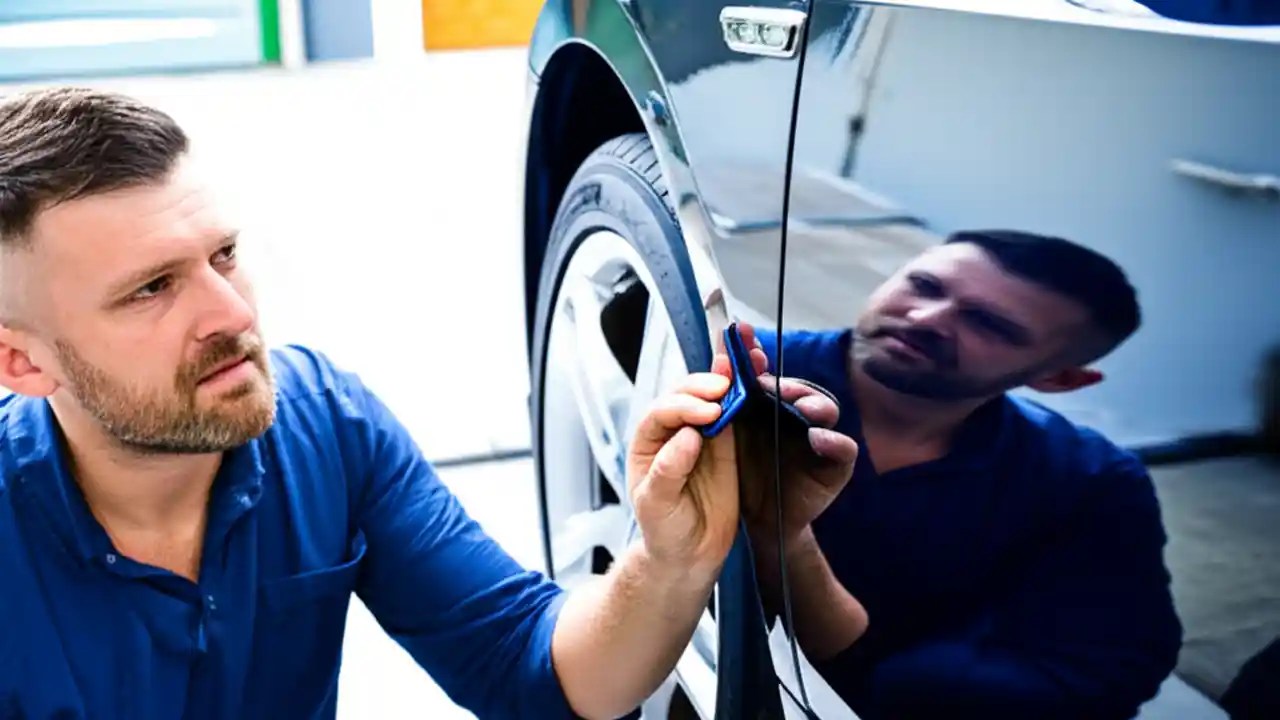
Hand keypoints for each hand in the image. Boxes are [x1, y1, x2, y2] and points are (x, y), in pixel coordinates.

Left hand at [626, 372, 738, 578]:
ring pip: (710, 399)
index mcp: (647, 442)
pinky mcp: (727, 444)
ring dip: (725, 382)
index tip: (708, 411)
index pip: (662, 413)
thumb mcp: (656, 506)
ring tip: (741, 371)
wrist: (691, 554)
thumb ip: (668, 471)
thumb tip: (687, 435)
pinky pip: (734, 416)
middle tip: (724, 388)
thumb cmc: (664, 529)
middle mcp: (672, 432)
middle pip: (685, 397)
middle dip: (703, 387)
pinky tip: (753, 384)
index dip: (683, 407)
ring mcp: (701, 435)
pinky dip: (742, 398)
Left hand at [722, 322, 858, 545]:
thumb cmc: (744, 475)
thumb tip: (719, 355)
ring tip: (800, 407)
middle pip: (800, 386)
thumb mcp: (728, 437)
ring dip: (812, 403)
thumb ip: (726, 400)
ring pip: (825, 408)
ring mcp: (820, 436)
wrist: (760, 523)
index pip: (765, 371)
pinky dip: (832, 441)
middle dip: (786, 381)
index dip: (753, 353)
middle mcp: (797, 414)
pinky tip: (816, 438)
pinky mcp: (836, 465)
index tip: (741, 336)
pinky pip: (843, 448)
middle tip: (770, 385)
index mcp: (769, 404)